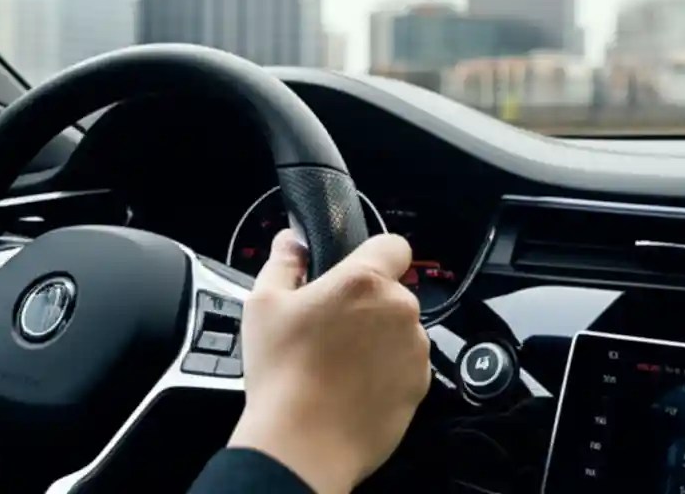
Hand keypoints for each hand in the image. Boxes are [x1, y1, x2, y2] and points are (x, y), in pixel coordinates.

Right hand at [229, 230, 429, 493]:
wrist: (304, 444)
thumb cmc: (281, 372)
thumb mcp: (263, 305)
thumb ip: (283, 262)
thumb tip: (291, 241)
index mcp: (364, 281)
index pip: (394, 245)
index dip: (375, 255)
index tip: (354, 274)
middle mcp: (399, 309)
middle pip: (392, 293)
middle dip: (367, 305)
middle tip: (330, 329)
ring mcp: (415, 350)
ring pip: (400, 330)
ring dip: (379, 339)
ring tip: (339, 364)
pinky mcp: (421, 385)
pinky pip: (406, 366)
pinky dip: (387, 372)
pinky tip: (353, 387)